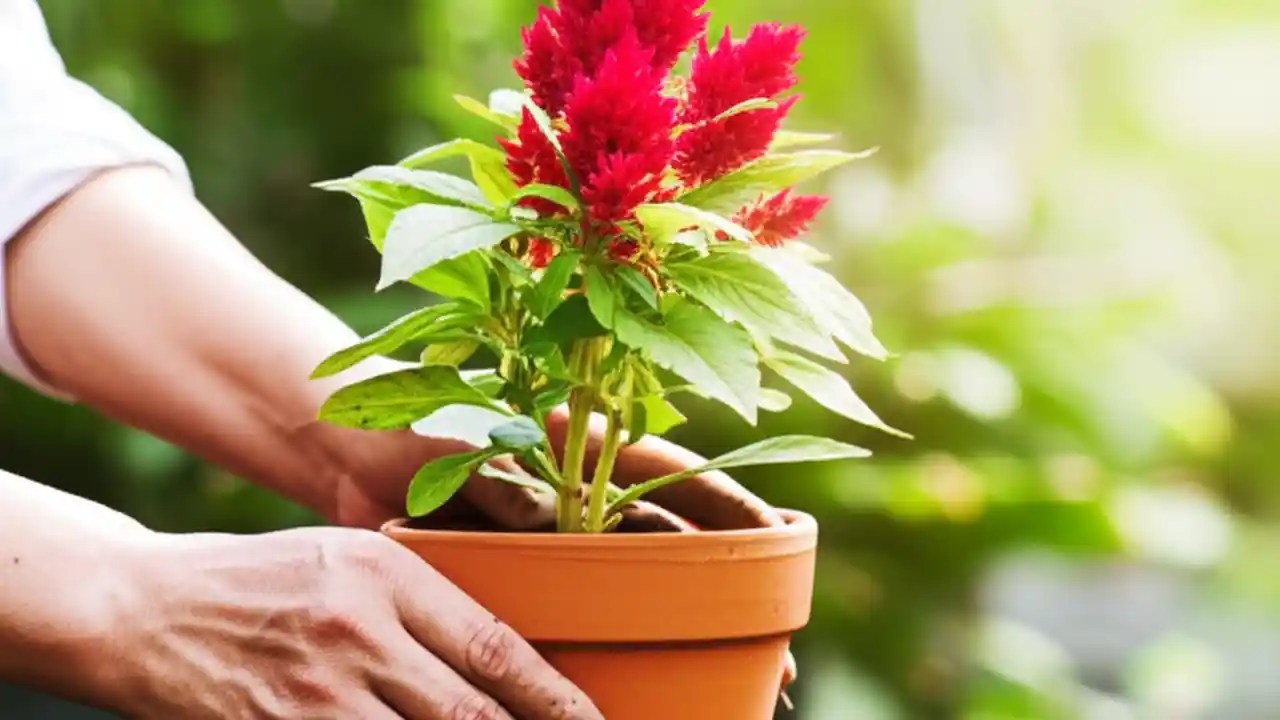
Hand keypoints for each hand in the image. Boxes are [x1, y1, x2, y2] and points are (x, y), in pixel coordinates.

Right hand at [103, 527, 601, 719]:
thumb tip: (496, 664)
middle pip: (470, 713)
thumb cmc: (259, 579)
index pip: (494, 647)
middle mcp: (358, 630)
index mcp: (385, 573)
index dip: (555, 698)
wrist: (142, 607)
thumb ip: (421, 605)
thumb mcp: (348, 561)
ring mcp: (314, 693)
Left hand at [316, 412, 798, 690]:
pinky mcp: (506, 567)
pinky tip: (628, 683)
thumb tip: (557, 527)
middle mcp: (575, 492)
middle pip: (670, 548)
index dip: (733, 509)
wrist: (331, 435)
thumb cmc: (402, 411)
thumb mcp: (465, 440)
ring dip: (675, 633)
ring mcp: (545, 534)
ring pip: (629, 590)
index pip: (678, 476)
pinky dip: (599, 644)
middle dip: (724, 596)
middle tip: (768, 657)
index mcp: (580, 445)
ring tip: (723, 685)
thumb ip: (513, 482)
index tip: (780, 542)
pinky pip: (565, 610)